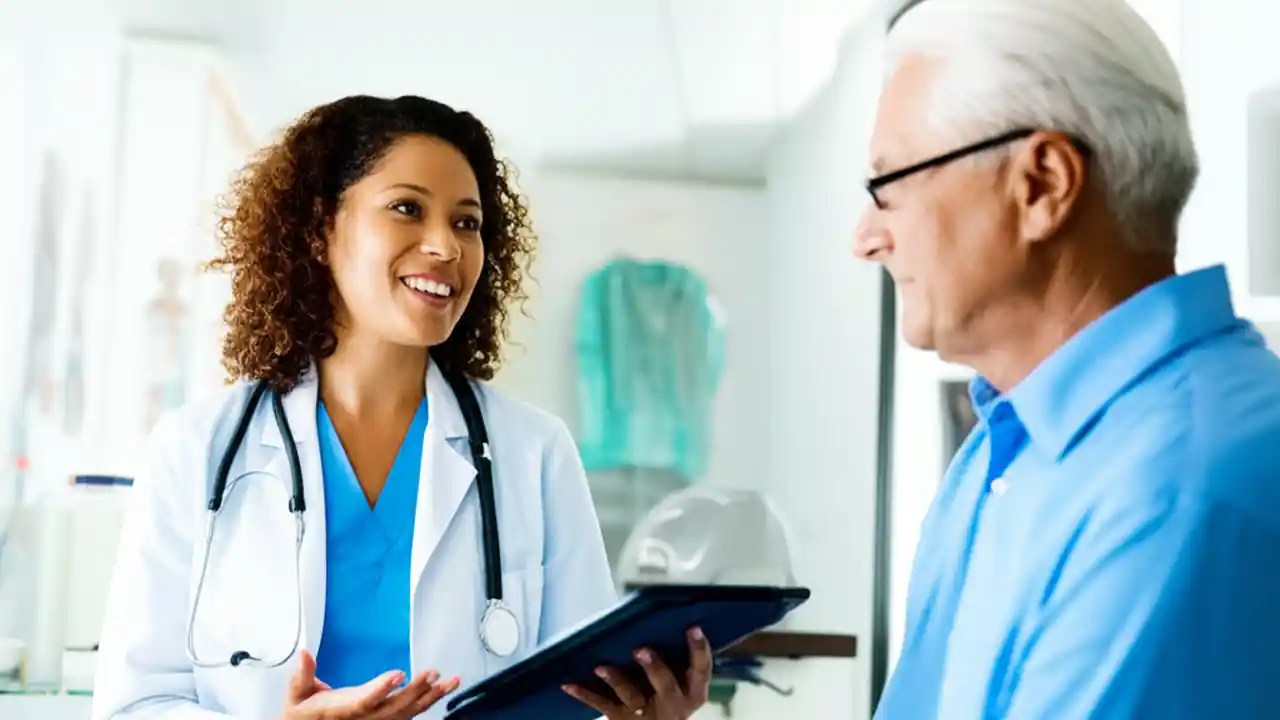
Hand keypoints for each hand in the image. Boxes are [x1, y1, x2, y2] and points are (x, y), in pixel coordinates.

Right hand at [279, 649, 460, 719]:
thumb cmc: (303, 712)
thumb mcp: (297, 693)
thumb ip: (304, 674)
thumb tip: (305, 653)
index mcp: (342, 709)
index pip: (364, 701)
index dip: (381, 688)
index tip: (398, 674)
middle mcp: (364, 718)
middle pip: (393, 708)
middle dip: (415, 691)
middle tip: (433, 673)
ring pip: (407, 712)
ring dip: (431, 697)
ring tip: (451, 681)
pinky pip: (410, 714)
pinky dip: (428, 702)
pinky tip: (442, 690)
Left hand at [563, 627, 712, 718]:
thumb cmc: (669, 695)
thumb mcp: (683, 682)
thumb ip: (678, 658)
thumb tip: (661, 614)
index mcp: (693, 692)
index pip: (702, 669)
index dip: (699, 649)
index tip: (693, 627)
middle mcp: (673, 705)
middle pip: (666, 686)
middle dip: (654, 668)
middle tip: (639, 649)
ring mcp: (646, 714)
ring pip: (631, 697)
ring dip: (616, 680)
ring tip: (600, 667)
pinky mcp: (622, 719)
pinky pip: (601, 705)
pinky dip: (584, 694)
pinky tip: (569, 683)